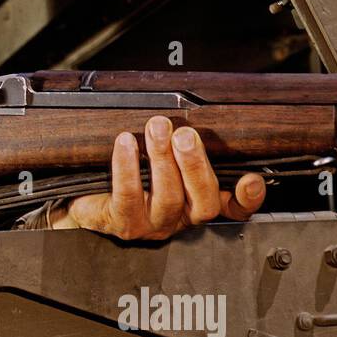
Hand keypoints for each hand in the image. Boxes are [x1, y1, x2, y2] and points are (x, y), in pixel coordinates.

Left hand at [50, 115, 265, 239]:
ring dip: (162, 158)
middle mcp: (180, 217)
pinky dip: (128, 166)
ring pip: (169, 197)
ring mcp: (153, 224)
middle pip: (203, 201)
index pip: (232, 208)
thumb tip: (188, 112)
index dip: (246, 198)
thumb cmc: (127, 174)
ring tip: (156, 128)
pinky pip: (129, 196)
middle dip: (195, 163)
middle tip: (184, 134)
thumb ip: (181, 144)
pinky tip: (126, 143)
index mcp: (195, 202)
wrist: (86, 198)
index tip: (250, 178)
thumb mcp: (159, 158)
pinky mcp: (123, 223)